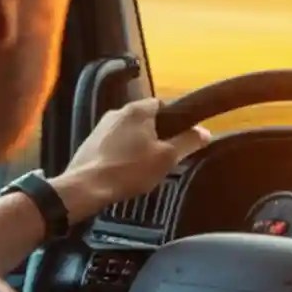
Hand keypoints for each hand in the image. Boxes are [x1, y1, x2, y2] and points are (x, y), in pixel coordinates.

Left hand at [50, 98, 209, 220]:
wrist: (85, 187)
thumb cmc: (130, 169)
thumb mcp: (166, 158)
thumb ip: (188, 142)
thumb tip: (205, 131)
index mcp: (137, 109)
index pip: (163, 104)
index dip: (176, 120)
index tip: (181, 138)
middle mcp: (117, 111)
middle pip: (146, 119)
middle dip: (157, 134)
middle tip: (166, 156)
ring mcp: (101, 127)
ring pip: (129, 132)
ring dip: (139, 144)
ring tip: (145, 167)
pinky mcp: (90, 142)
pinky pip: (114, 143)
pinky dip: (123, 153)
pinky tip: (125, 171)